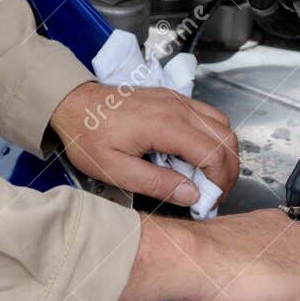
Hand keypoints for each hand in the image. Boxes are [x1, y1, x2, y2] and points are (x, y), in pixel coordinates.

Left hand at [49, 81, 239, 204]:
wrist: (71, 103)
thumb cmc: (88, 136)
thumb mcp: (115, 170)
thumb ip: (157, 183)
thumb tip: (192, 195)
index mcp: (165, 124)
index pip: (214, 153)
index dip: (220, 181)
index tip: (210, 201)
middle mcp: (177, 107)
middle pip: (226, 137)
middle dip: (228, 169)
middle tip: (215, 194)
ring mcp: (176, 99)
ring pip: (221, 123)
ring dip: (223, 152)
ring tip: (207, 177)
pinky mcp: (171, 98)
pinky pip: (206, 115)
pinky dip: (212, 137)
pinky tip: (195, 156)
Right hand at [117, 210, 299, 300]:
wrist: (198, 258)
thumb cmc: (204, 255)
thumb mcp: (238, 252)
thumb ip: (256, 261)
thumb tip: (258, 280)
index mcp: (279, 226)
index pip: (291, 265)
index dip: (272, 286)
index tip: (253, 290)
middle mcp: (299, 237)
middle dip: (280, 300)